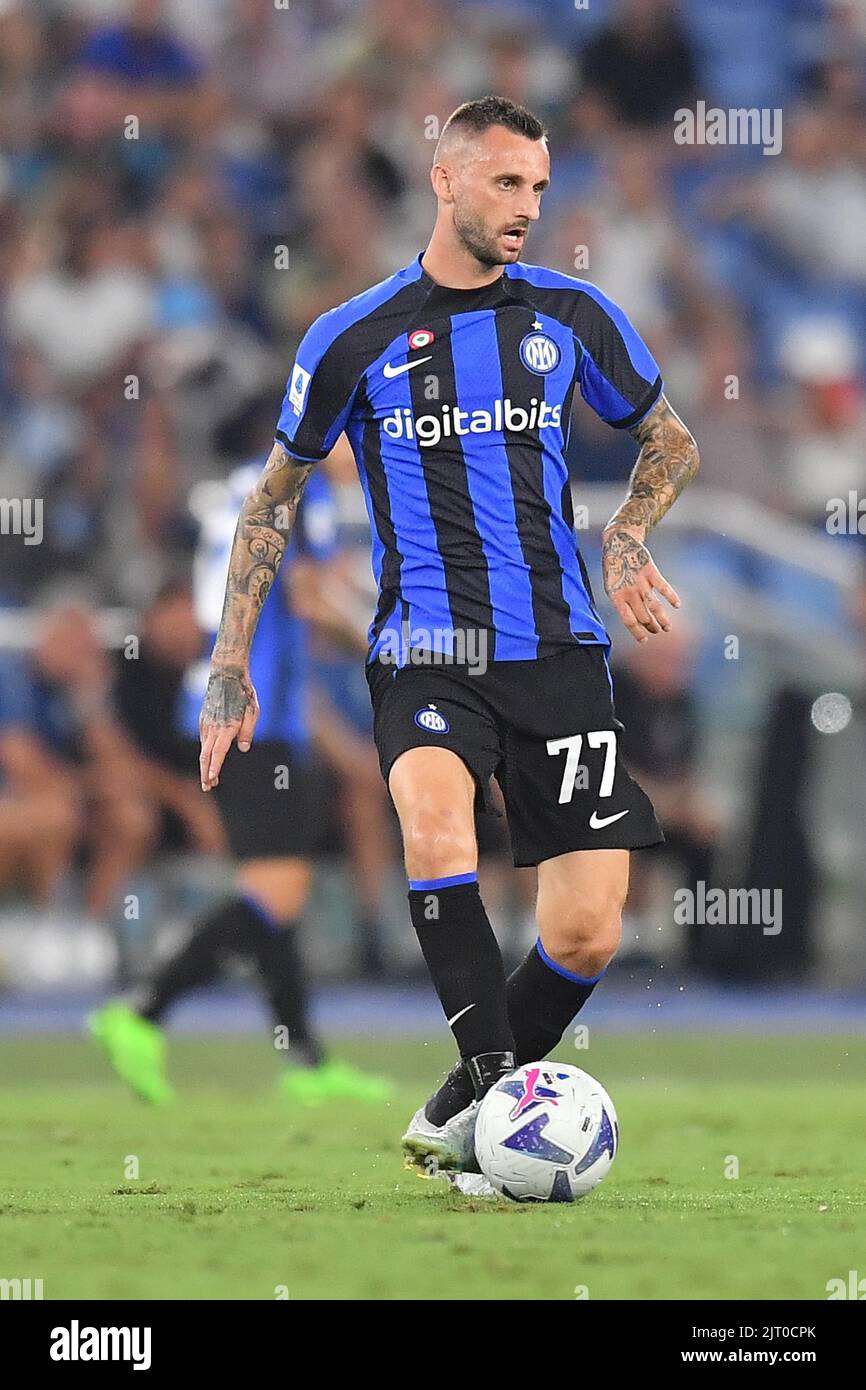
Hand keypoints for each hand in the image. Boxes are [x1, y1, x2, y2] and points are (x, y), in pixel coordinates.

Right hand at [199, 663, 258, 789]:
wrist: (225, 674)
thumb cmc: (243, 693)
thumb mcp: (253, 711)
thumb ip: (247, 731)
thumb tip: (243, 748)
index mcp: (227, 727)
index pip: (218, 752)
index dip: (214, 767)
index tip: (212, 779)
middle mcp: (214, 727)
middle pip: (206, 755)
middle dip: (206, 773)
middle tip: (207, 787)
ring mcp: (206, 723)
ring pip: (203, 748)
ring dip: (205, 764)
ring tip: (210, 778)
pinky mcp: (204, 719)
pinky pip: (204, 739)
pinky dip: (205, 752)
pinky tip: (209, 758)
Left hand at [601, 525, 680, 642]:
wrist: (619, 544)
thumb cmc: (615, 568)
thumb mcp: (611, 587)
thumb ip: (621, 603)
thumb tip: (632, 621)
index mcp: (616, 597)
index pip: (629, 621)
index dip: (637, 633)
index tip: (644, 640)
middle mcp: (629, 591)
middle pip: (643, 616)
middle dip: (651, 626)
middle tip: (657, 631)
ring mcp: (640, 581)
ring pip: (654, 606)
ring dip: (662, 619)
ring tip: (667, 628)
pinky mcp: (651, 571)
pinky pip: (663, 587)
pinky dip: (672, 596)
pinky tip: (677, 605)